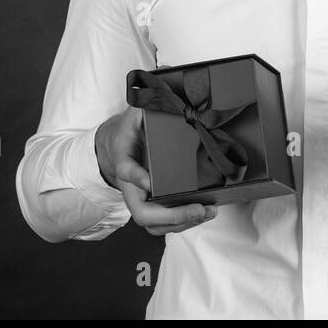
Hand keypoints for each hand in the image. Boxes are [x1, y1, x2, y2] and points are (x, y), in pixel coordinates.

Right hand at [94, 107, 217, 235]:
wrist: (120, 145)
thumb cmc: (131, 130)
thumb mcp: (134, 115)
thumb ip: (144, 108)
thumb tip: (160, 103)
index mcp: (124, 161)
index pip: (127, 171)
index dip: (137, 178)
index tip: (151, 181)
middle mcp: (131, 187)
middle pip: (143, 213)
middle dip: (171, 215)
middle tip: (197, 208)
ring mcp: (142, 199)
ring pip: (155, 224)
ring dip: (182, 222)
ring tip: (206, 211)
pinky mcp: (154, 205)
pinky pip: (166, 223)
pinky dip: (185, 222)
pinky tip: (204, 212)